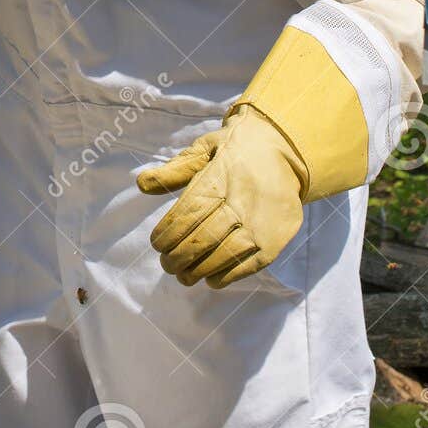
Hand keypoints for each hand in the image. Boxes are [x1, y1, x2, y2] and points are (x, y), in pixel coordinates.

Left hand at [137, 106, 306, 288]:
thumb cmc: (237, 151)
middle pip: (201, 240)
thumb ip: (174, 170)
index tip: (157, 243)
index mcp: (219, 179)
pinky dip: (225, 277)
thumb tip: (141, 184)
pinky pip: (246, 267)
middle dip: (177, 258)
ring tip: (183, 275)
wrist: (287, 152)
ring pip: (222, 257)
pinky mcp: (275, 242)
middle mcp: (240, 203)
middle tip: (167, 264)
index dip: (167, 235)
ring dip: (197, 271)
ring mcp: (260, 225)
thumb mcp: (205, 148)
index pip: (186, 216)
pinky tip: (210, 278)